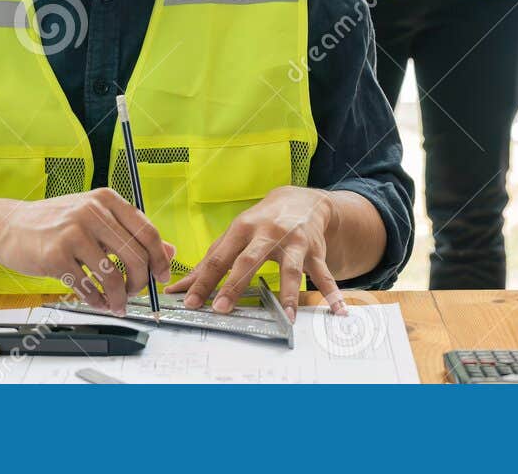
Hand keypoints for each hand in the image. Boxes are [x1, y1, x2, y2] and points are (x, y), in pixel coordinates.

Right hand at [0, 189, 173, 313]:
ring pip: (112, 276)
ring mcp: (72, 232)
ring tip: (116, 304)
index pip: (147, 231)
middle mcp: (92, 212)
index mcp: (106, 199)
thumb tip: (169, 251)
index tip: (161, 276)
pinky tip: (96, 302)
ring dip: (118, 298)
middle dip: (140, 283)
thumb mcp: (94, 217)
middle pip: (134, 256)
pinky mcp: (55, 256)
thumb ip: (130, 231)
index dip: (159, 258)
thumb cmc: (53, 223)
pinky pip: (87, 287)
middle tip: (135, 294)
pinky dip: (96, 301)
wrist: (7, 225)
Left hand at [164, 186, 347, 320]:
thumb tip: (179, 287)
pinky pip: (324, 275)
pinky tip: (339, 311)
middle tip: (221, 308)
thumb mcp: (234, 235)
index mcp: (243, 229)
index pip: (219, 258)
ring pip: (292, 269)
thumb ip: (209, 262)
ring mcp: (294, 242)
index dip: (203, 280)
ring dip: (289, 293)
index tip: (189, 302)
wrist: (301, 200)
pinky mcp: (315, 252)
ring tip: (288, 317)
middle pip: (249, 260)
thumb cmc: (261, 223)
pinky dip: (333, 293)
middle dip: (235, 284)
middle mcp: (268, 233)